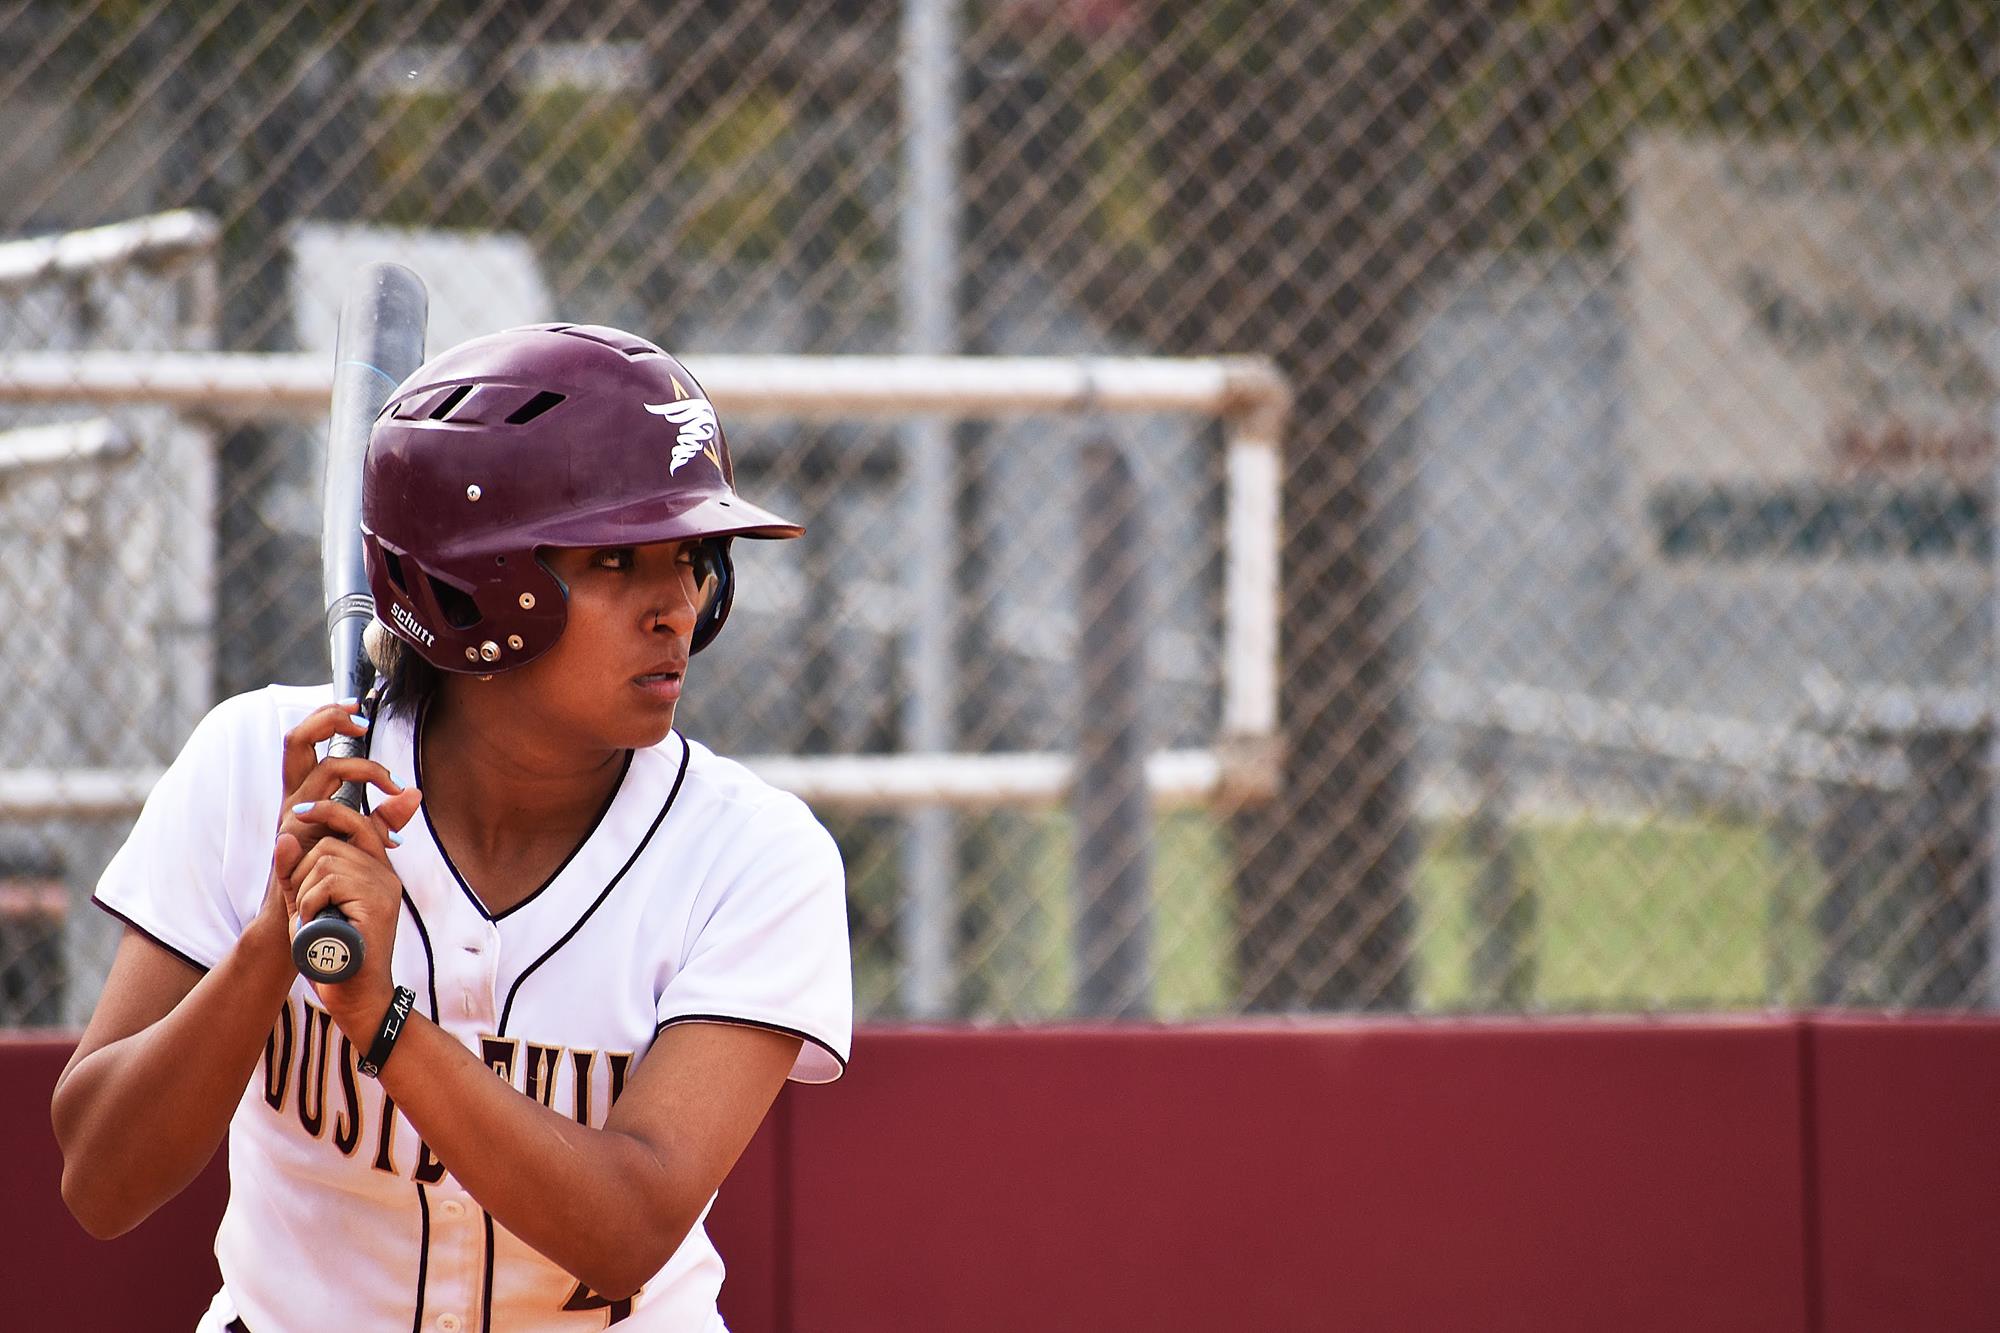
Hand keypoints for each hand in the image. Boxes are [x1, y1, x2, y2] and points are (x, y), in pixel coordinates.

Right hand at [251, 700, 422, 960]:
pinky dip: (337, 806)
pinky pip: (310, 814)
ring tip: (388, 781)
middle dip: (327, 721)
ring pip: (315, 773)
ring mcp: (290, 818)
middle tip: (362, 719)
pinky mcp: (290, 842)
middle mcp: (295, 797)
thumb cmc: (331, 876)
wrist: (303, 920)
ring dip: (354, 767)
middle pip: (296, 741)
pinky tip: (371, 807)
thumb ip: (386, 818)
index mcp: (308, 791)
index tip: (360, 711)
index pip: (310, 740)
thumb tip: (416, 794)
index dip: (329, 718)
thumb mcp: (360, 840)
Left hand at [286, 799, 412, 1032]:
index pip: (359, 821)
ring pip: (327, 861)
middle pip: (332, 843)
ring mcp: (385, 888)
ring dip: (305, 891)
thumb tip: (286, 833)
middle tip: (304, 905)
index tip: (301, 814)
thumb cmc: (330, 954)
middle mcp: (385, 874)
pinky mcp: (378, 904)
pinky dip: (310, 902)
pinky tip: (315, 923)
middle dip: (303, 870)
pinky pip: (330, 882)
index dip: (329, 810)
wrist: (354, 995)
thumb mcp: (307, 904)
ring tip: (312, 918)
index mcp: (375, 871)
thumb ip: (297, 871)